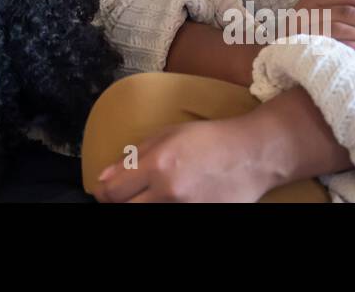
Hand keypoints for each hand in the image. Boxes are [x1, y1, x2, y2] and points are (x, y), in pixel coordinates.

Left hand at [92, 117, 272, 202]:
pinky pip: (170, 219)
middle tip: (123, 195)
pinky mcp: (200, 218)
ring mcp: (186, 210)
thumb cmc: (209, 139)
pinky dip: (163, 209)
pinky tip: (169, 200)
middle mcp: (169, 192)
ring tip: (149, 194)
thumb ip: (133, 157)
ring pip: (146, 216)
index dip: (103, 193)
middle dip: (119, 202)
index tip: (104, 190)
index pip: (113, 192)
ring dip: (142, 206)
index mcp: (157, 165)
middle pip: (125, 210)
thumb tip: (104, 178)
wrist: (252, 154)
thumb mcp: (167, 135)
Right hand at [290, 0, 354, 50]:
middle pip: (348, 10)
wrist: (268, 58)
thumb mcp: (318, 19)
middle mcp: (306, 9)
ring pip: (340, 26)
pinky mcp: (297, 45)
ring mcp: (300, 27)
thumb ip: (343, 15)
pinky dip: (345, 45)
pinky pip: (325, 43)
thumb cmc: (303, 39)